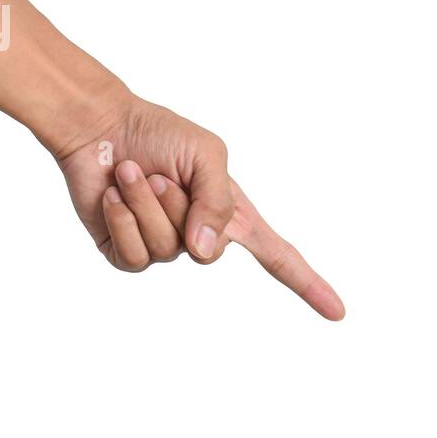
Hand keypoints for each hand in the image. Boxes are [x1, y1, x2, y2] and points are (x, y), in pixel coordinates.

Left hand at [56, 94, 343, 318]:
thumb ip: (218, 204)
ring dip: (145, 204)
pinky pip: (135, 257)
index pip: (279, 258)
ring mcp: (166, 250)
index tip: (338, 313)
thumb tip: (204, 252)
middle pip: (206, 252)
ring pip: (166, 250)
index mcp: (231, 218)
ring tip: (132, 173)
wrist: (99, 125)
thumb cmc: (157, 134)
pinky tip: (114, 195)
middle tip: (160, 172)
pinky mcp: (128, 254)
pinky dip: (122, 220)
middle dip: (178, 204)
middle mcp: (202, 239)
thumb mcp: (207, 155)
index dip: (309, 285)